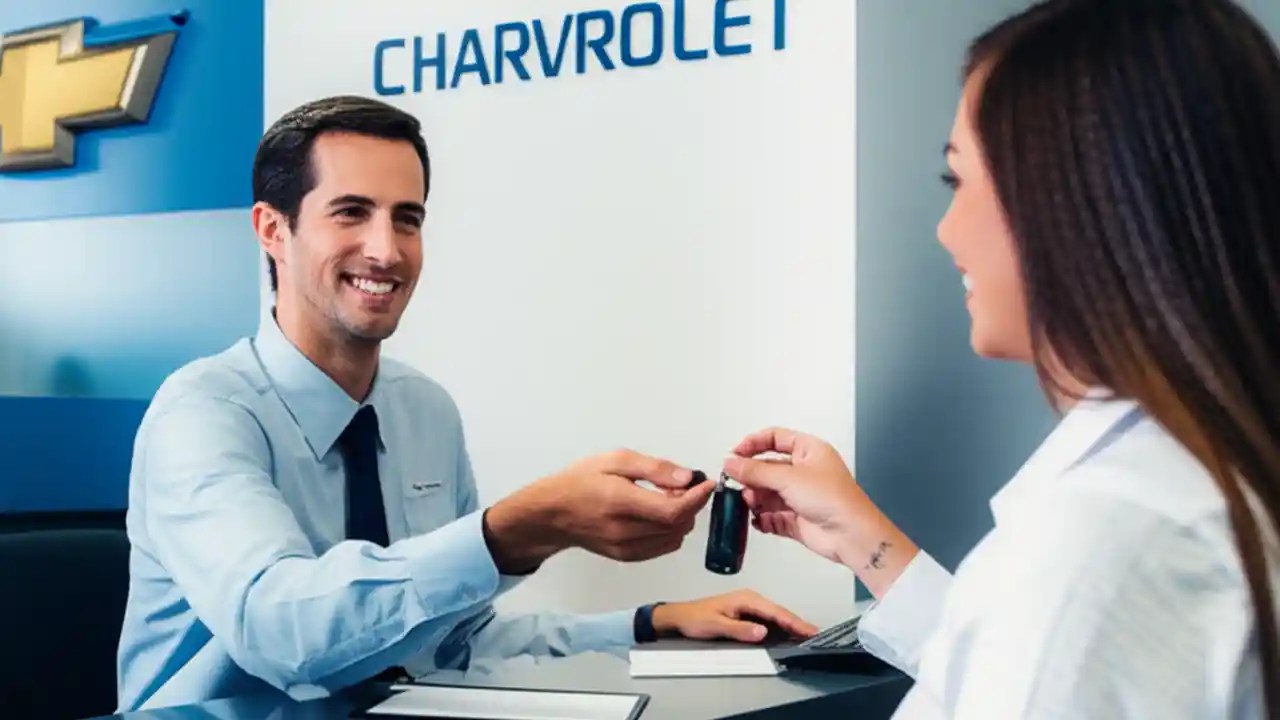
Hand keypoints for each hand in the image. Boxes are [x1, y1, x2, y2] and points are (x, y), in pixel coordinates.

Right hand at [484, 449, 714, 572]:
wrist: (551, 513)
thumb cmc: (580, 481)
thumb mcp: (615, 460)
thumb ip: (654, 468)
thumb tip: (686, 477)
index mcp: (620, 502)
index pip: (673, 510)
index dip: (697, 498)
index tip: (706, 483)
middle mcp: (624, 531)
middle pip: (678, 525)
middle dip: (691, 504)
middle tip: (683, 484)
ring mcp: (626, 548)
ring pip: (675, 537)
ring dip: (682, 518)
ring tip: (668, 498)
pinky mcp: (627, 557)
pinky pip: (663, 546)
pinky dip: (671, 530)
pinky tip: (658, 514)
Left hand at [651, 590, 818, 642]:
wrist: (680, 616)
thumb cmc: (696, 618)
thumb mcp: (716, 625)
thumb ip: (740, 629)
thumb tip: (763, 631)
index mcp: (746, 599)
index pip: (776, 611)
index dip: (794, 622)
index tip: (809, 630)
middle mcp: (750, 600)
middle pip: (779, 612)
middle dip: (798, 623)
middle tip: (815, 634)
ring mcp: (749, 606)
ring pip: (775, 616)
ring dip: (791, 625)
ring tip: (807, 634)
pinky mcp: (746, 614)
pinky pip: (768, 620)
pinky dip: (781, 626)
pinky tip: (788, 634)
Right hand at [723, 428, 862, 563]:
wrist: (850, 535)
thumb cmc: (834, 499)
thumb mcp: (789, 477)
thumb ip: (755, 471)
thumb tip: (731, 463)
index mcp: (809, 451)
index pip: (775, 438)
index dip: (753, 443)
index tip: (735, 454)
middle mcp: (804, 472)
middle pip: (768, 468)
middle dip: (751, 477)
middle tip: (737, 483)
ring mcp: (800, 496)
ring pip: (767, 493)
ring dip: (755, 498)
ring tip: (750, 503)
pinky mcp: (797, 518)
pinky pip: (772, 516)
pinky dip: (762, 519)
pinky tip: (758, 520)